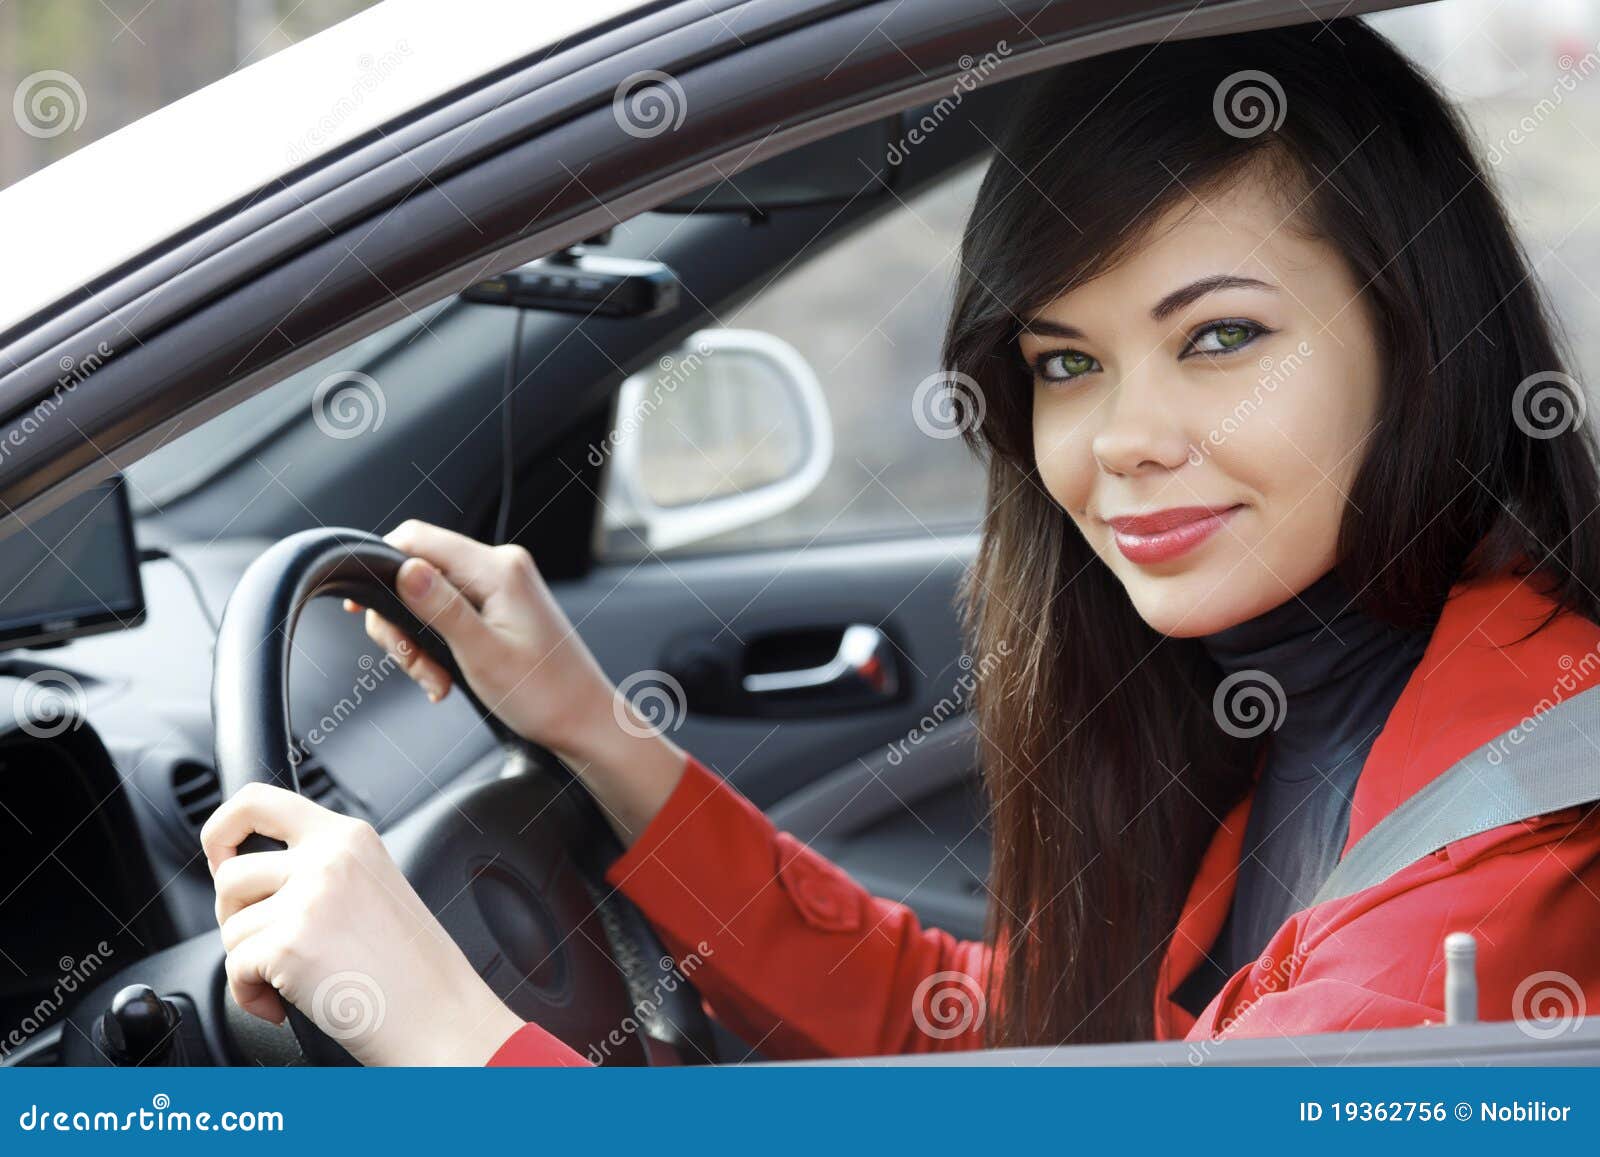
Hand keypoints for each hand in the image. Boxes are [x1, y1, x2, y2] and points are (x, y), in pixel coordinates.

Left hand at [202, 781, 523, 1065]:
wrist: (441, 1016)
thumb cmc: (412, 968)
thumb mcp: (371, 888)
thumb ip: (319, 868)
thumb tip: (249, 879)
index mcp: (348, 836)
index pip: (258, 801)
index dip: (223, 828)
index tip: (221, 857)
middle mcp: (328, 858)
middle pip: (231, 872)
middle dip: (233, 915)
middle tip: (267, 940)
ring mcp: (309, 899)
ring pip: (231, 926)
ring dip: (248, 962)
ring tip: (290, 980)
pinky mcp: (289, 944)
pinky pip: (235, 968)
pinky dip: (250, 996)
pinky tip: (285, 1003)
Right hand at [348, 519, 613, 754]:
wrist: (583, 721)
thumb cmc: (545, 695)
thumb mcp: (482, 654)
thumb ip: (441, 609)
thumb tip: (404, 569)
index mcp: (498, 569)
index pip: (417, 539)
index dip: (381, 568)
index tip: (363, 607)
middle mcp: (500, 567)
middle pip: (417, 571)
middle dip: (402, 622)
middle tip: (414, 667)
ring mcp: (501, 586)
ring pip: (428, 598)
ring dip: (419, 642)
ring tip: (436, 680)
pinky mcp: (499, 606)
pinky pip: (448, 613)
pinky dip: (437, 645)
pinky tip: (446, 677)